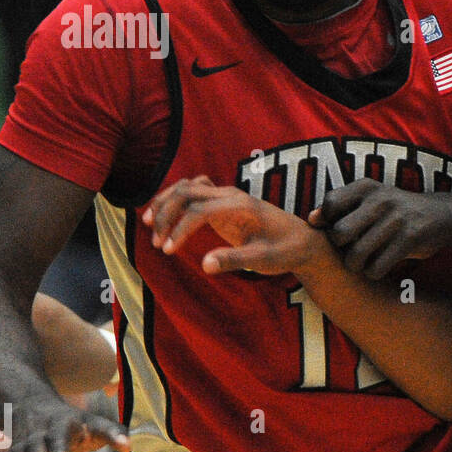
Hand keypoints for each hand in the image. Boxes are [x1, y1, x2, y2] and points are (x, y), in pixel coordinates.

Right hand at [4, 392, 128, 451]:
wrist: (31, 404)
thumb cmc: (74, 421)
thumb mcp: (94, 422)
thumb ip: (112, 433)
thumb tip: (128, 448)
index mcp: (61, 425)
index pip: (61, 437)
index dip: (60, 449)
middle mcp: (41, 434)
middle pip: (38, 447)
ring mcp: (26, 444)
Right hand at [143, 177, 326, 274]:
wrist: (302, 241)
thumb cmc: (284, 251)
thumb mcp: (263, 260)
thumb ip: (235, 260)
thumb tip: (205, 264)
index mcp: (240, 206)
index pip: (198, 209)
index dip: (179, 229)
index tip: (167, 250)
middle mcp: (231, 195)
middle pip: (187, 191)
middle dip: (165, 212)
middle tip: (155, 242)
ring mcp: (227, 195)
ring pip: (188, 187)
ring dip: (166, 202)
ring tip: (148, 225)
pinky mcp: (223, 202)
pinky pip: (194, 191)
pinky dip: (176, 200)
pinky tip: (165, 217)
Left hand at [309, 179, 451, 279]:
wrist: (441, 215)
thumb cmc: (395, 211)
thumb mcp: (370, 201)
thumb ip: (340, 208)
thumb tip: (311, 219)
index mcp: (366, 186)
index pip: (330, 204)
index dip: (329, 222)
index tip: (342, 229)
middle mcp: (380, 199)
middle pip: (339, 233)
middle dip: (341, 248)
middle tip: (350, 249)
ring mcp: (395, 219)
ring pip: (356, 255)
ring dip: (356, 265)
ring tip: (363, 262)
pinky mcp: (409, 239)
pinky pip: (376, 266)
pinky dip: (373, 272)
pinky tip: (379, 267)